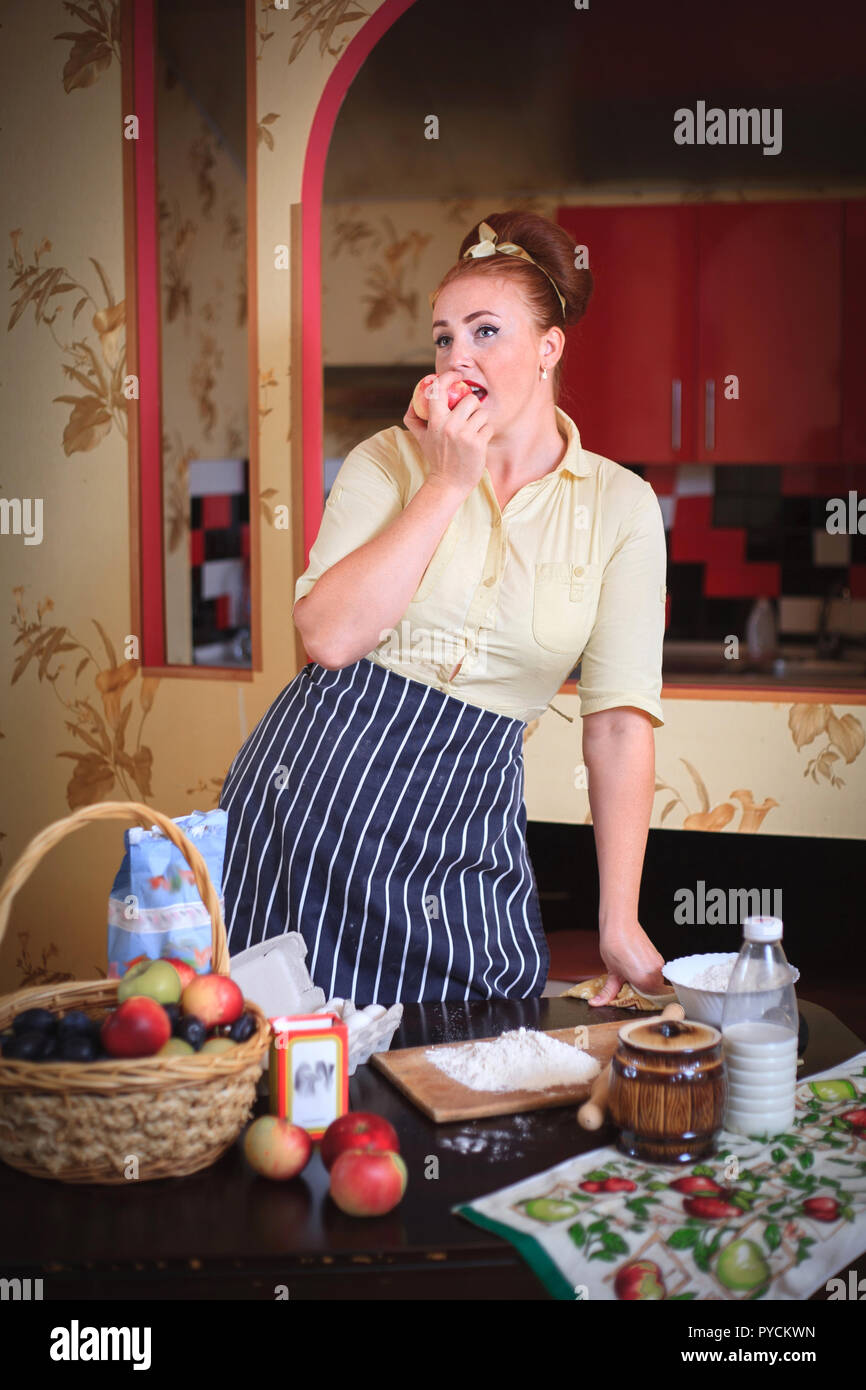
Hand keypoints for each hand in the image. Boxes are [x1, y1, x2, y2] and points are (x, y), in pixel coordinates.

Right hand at [403, 369, 491, 497]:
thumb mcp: (421, 438)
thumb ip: (414, 419)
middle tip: (469, 415)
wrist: (449, 483)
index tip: (455, 375)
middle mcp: (449, 426)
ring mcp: (465, 434)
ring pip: (482, 412)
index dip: (448, 377)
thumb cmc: (436, 457)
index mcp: (435, 421)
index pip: (439, 390)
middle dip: (472, 405)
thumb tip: (413, 399)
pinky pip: (489, 426)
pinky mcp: (478, 443)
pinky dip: (486, 432)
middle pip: (469, 399)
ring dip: (480, 419)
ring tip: (473, 430)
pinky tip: (478, 442)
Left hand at [589, 920, 666, 1005]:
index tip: (630, 994)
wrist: (619, 925)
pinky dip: (648, 972)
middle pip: (653, 991)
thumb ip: (609, 992)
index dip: (638, 997)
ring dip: (645, 980)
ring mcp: (659, 964)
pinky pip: (656, 971)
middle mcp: (656, 973)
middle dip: (642, 990)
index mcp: (645, 980)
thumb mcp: (611, 973)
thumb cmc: (614, 946)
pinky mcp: (658, 956)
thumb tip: (597, 1003)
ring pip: (655, 981)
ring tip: (631, 973)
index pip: (648, 999)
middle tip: (629, 984)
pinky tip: (636, 966)